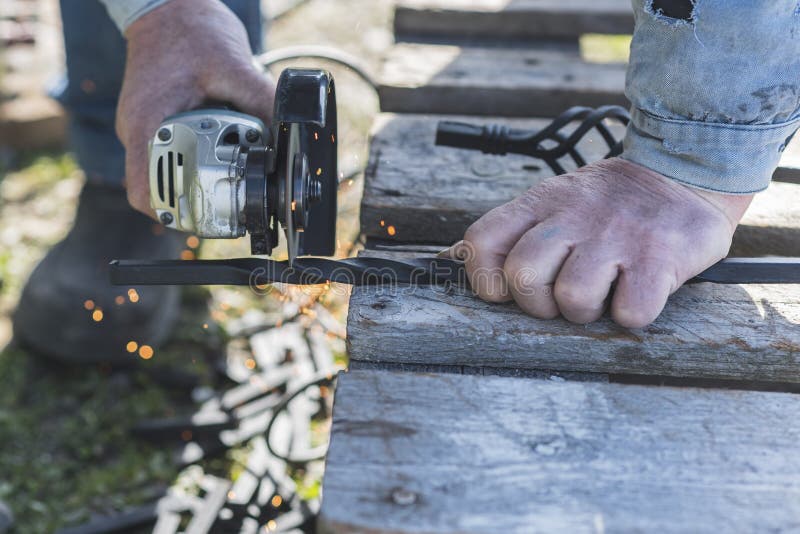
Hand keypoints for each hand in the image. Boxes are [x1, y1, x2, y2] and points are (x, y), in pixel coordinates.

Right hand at [116, 0, 275, 216]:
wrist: (169, 6)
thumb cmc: (193, 30)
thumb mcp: (234, 64)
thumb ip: (262, 100)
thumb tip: (291, 135)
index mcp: (148, 122)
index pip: (142, 190)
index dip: (171, 214)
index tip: (205, 216)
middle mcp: (138, 130)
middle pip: (155, 188)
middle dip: (191, 198)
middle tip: (229, 197)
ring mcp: (143, 126)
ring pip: (163, 172)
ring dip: (193, 179)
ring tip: (228, 172)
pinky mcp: (154, 120)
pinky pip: (170, 152)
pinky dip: (193, 159)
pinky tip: (221, 151)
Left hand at [443, 158, 752, 327]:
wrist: (682, 171)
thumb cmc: (608, 202)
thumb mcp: (551, 201)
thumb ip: (509, 230)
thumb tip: (450, 258)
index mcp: (540, 203)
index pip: (482, 241)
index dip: (484, 277)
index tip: (504, 289)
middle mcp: (572, 218)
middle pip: (523, 277)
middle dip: (538, 303)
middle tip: (561, 297)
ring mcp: (615, 237)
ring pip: (572, 300)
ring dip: (586, 311)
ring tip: (603, 292)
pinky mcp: (658, 258)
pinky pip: (630, 312)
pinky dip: (632, 314)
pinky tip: (638, 292)